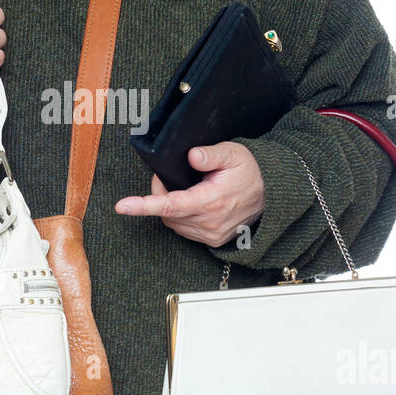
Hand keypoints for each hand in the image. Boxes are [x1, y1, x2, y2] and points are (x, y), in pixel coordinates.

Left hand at [114, 142, 264, 247]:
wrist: (273, 195)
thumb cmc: (251, 172)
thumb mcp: (234, 153)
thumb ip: (210, 154)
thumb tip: (191, 156)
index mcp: (211, 201)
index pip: (170, 205)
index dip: (143, 205)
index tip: (122, 206)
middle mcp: (209, 223)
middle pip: (166, 212)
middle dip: (159, 194)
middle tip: (168, 177)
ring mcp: (211, 235)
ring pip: (173, 222)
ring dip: (169, 206)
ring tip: (183, 188)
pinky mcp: (213, 241)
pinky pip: (184, 229)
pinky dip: (180, 216)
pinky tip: (190, 203)